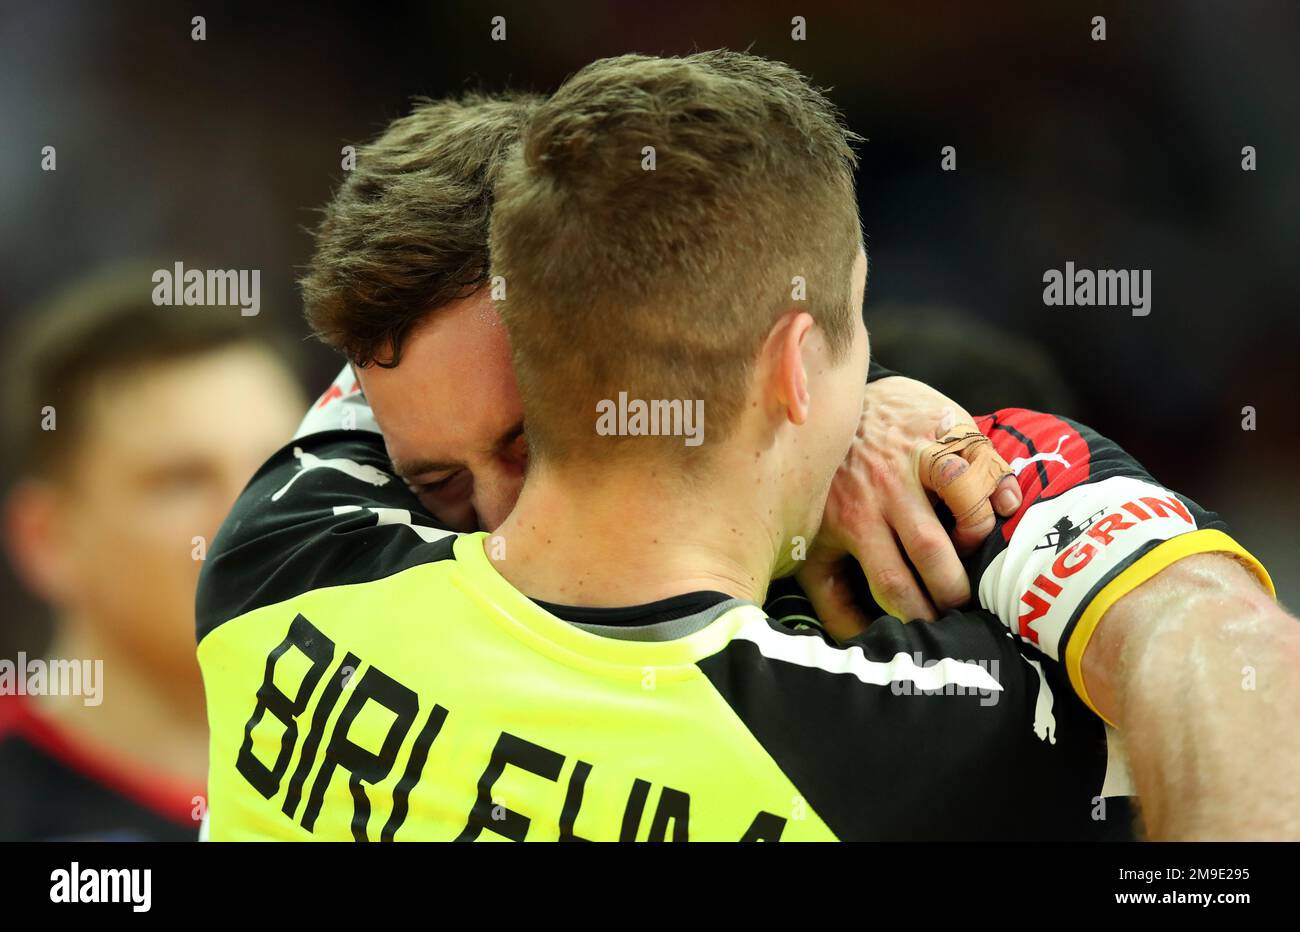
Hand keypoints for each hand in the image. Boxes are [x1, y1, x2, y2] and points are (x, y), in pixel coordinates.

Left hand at [796, 377, 1019, 637]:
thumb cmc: (830, 490)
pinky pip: (987, 460)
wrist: (838, 407)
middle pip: (931, 549)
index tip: (934, 634)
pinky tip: (999, 507)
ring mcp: (917, 453)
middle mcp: (884, 486)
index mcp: (851, 518)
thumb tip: (861, 646)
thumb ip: (833, 597)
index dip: (920, 616)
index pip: (892, 583)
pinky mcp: (945, 426)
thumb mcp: (814, 542)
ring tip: (974, 549)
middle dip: (955, 588)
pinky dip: (1001, 488)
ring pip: (964, 497)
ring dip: (978, 532)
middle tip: (964, 606)